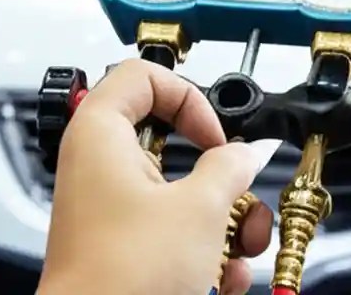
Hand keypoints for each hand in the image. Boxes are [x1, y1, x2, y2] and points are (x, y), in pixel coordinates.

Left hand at [37, 59, 274, 294]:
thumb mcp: (200, 208)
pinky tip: (223, 278)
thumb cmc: (122, 278)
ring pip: (183, 195)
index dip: (189, 98)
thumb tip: (251, 152)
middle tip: (238, 195)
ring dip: (224, 221)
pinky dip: (206, 252)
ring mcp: (113, 211)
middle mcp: (101, 169)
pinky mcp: (126, 250)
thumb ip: (233, 168)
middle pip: (175, 144)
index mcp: (100, 137)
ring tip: (241, 247)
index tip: (216, 137)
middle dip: (223, 178)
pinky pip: (175, 234)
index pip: (144, 76)